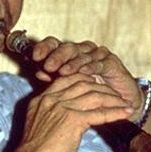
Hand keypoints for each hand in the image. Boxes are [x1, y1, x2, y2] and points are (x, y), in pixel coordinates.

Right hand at [15, 71, 132, 151]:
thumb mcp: (39, 126)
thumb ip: (52, 117)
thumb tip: (69, 120)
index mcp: (43, 98)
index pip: (69, 79)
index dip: (88, 80)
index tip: (100, 87)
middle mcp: (52, 99)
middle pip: (84, 83)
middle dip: (104, 88)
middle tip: (117, 95)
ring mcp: (62, 108)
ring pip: (94, 96)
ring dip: (113, 99)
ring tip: (125, 103)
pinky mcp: (72, 121)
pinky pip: (99, 113)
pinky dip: (115, 112)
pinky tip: (125, 113)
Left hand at [29, 36, 144, 119]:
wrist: (116, 106)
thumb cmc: (89, 97)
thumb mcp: (67, 88)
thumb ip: (53, 78)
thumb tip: (37, 72)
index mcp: (69, 55)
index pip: (54, 44)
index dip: (44, 48)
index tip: (35, 56)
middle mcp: (82, 51)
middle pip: (67, 48)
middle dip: (56, 56)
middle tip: (48, 65)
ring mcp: (97, 55)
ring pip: (82, 54)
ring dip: (72, 63)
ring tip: (63, 71)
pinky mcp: (111, 62)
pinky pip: (99, 63)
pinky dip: (91, 67)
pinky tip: (84, 72)